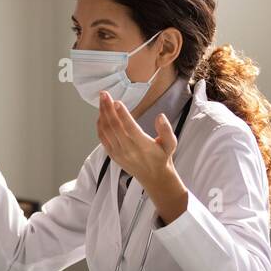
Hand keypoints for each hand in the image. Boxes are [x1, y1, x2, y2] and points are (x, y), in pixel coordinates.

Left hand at [96, 90, 188, 223]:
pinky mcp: (112, 155)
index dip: (122, 114)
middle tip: (104, 94)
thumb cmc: (162, 157)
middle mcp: (128, 150)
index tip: (116, 102)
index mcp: (143, 145)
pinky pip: (102, 138)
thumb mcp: (171, 144)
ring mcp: (118, 153)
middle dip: (107, 108)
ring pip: (106, 131)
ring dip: (102, 114)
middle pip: (114, 126)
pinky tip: (100, 114)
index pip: (130, 128)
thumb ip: (166, 130)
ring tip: (102, 100)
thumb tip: (160, 116)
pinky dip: (99, 125)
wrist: (153, 176)